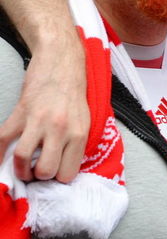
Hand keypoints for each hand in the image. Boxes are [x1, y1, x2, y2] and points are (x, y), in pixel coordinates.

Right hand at [0, 30, 88, 181]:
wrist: (61, 61)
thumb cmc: (75, 91)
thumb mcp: (86, 118)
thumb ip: (76, 142)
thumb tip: (64, 166)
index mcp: (80, 133)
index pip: (68, 172)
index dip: (58, 177)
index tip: (54, 172)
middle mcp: (60, 129)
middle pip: (45, 171)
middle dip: (38, 177)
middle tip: (36, 171)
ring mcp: (38, 121)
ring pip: (22, 159)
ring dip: (18, 169)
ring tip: (20, 167)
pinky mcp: (20, 112)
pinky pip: (2, 140)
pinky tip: (0, 159)